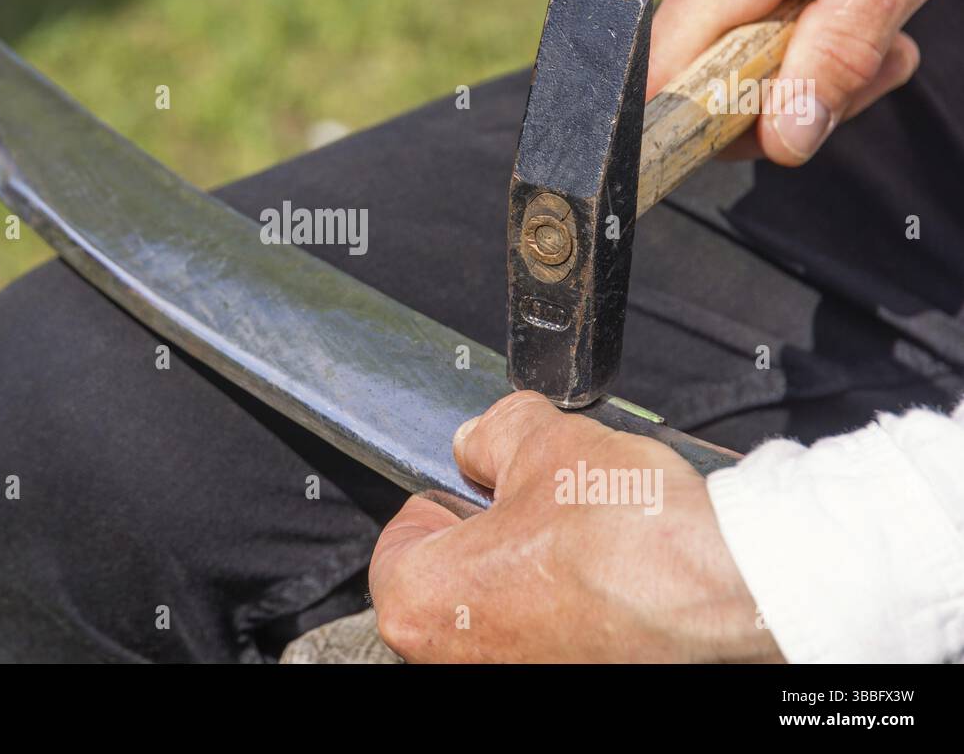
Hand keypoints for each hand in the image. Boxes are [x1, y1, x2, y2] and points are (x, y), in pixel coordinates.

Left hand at [368, 391, 782, 661]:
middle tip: (535, 506)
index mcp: (422, 601)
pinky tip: (608, 579)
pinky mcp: (572, 687)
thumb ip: (489, 434)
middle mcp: (456, 663)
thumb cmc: (626, 533)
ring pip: (504, 613)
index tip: (478, 489)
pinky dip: (573, 610)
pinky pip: (552, 641)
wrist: (722, 587)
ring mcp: (516, 683)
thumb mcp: (540, 440)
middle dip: (488, 538)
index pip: (400, 540)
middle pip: (449, 582)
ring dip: (531, 574)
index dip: (444, 500)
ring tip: (580, 541)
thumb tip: (480, 439)